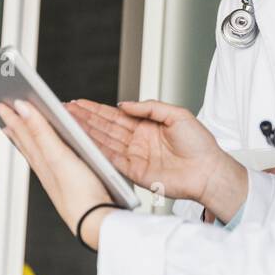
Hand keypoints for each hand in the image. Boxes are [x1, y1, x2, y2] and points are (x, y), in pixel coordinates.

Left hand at [0, 100, 115, 248]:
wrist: (96, 221)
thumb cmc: (79, 194)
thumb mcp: (57, 156)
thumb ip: (40, 131)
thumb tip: (22, 107)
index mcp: (42, 159)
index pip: (24, 133)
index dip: (15, 116)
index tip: (3, 103)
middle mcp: (47, 167)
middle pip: (28, 142)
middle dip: (18, 126)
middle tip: (6, 112)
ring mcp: (60, 175)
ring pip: (39, 153)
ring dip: (30, 138)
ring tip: (20, 130)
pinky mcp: (75, 182)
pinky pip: (56, 162)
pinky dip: (49, 152)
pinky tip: (53, 154)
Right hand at [67, 98, 243, 215]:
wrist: (210, 171)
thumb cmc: (201, 145)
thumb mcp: (178, 115)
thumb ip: (150, 107)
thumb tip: (124, 104)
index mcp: (148, 126)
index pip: (116, 116)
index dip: (97, 109)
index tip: (78, 103)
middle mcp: (138, 141)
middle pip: (106, 127)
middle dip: (85, 118)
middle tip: (65, 110)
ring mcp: (135, 156)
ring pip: (105, 141)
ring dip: (86, 132)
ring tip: (67, 121)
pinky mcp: (135, 172)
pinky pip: (112, 159)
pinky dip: (97, 151)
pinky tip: (83, 141)